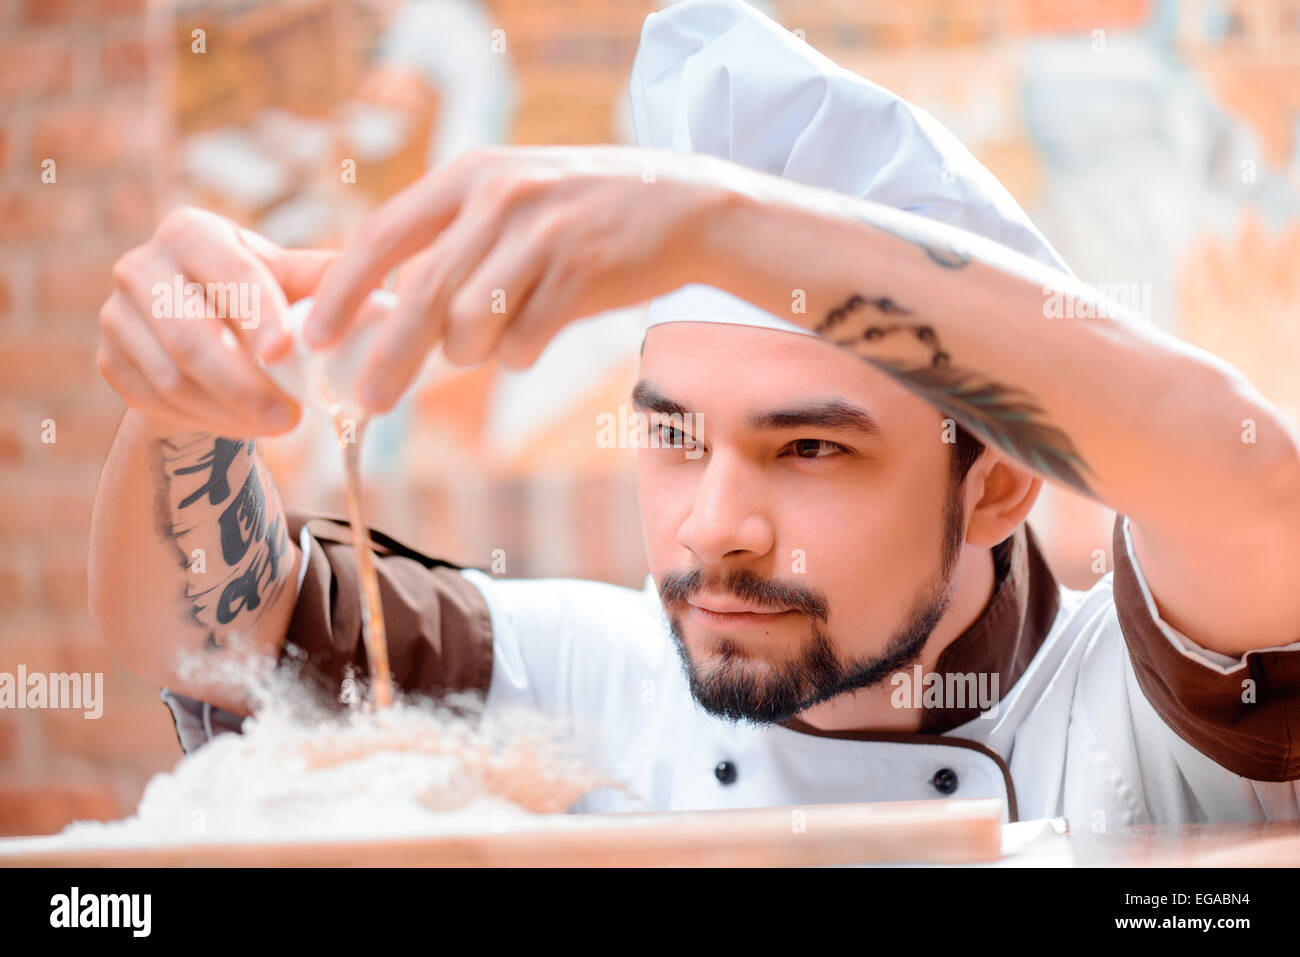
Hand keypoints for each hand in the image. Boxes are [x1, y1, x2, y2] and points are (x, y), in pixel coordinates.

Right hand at [97, 207, 338, 435]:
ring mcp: (116, 315)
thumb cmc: (259, 302)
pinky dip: (206, 420)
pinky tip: (243, 427)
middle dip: (246, 385)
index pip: (226, 271)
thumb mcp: (291, 283)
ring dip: (231, 410)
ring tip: (279, 425)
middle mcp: (141, 266)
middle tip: (292, 420)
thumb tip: (380, 285)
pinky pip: (157, 402)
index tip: (286, 350)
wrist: (204, 342)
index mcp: (190, 232)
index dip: (256, 312)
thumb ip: (327, 280)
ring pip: (174, 377)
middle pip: (192, 336)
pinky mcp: (110, 362)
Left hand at [303, 144, 735, 412]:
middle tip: (368, 402)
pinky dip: (522, 353)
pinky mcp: (581, 276)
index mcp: (470, 176)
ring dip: (474, 351)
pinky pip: (524, 343)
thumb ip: (454, 235)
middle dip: (389, 358)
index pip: (383, 236)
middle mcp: (500, 198)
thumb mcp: (512, 194)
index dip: (345, 292)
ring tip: (498, 337)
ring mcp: (543, 236)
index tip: (317, 338)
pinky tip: (539, 332)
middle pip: (420, 295)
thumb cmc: (583, 211)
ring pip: (471, 326)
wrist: (682, 205)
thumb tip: (388, 306)